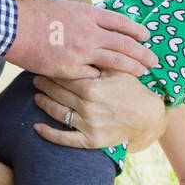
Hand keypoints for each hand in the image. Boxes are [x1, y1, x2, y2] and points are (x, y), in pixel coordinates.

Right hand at [2, 0, 161, 78]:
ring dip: (132, 67)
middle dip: (142, 51)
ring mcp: (82, 52)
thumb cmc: (31, 14)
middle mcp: (90, 32)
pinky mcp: (70, 69)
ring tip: (144, 72)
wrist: (12, 28)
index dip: (136, 29)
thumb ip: (79, 15)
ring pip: (115, 61)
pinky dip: (102, 79)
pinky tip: (110, 85)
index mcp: (88, 13)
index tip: (146, 35)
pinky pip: (92, 76)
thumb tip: (89, 18)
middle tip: (154, 59)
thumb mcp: (62, 6)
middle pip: (125, 42)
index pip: (120, 21)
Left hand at [31, 69, 168, 150]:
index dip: (53, 70)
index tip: (45, 64)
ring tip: (37, 97)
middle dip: (45, 85)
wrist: (148, 117)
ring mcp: (87, 124)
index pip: (64, 76)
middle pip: (57, 93)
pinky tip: (37, 128)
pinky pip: (64, 138)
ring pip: (57, 112)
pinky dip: (48, 134)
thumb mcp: (119, 70)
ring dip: (44, 103)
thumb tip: (80, 43)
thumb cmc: (132, 90)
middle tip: (36, 78)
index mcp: (92, 87)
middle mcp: (87, 106)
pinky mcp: (90, 140)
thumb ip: (100, 59)